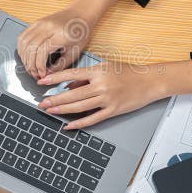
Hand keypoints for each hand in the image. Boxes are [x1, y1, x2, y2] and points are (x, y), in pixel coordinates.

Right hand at [17, 0, 124, 78]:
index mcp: (61, 35)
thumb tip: (47, 75)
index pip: (42, 52)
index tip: (42, 74)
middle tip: (35, 73)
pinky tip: (26, 56)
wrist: (80, 14)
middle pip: (31, 48)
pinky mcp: (36, 22)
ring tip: (30, 67)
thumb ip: (60, 65)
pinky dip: (21, 48)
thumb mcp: (75, 52)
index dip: (39, 66)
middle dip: (31, 64)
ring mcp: (40, 23)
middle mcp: (48, 27)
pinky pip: (23, 36)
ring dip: (24, 58)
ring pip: (24, 42)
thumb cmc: (80, 32)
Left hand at [36, 60, 191, 129]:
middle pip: (73, 94)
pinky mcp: (113, 110)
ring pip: (80, 106)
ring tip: (50, 111)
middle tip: (42, 103)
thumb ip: (86, 77)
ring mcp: (107, 99)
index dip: (55, 79)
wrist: (150, 81)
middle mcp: (101, 85)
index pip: (71, 74)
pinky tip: (68, 125)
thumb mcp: (106, 67)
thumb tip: (68, 85)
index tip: (42, 82)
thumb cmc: (128, 72)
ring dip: (63, 110)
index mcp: (98, 71)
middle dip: (55, 99)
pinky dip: (79, 123)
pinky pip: (93, 119)